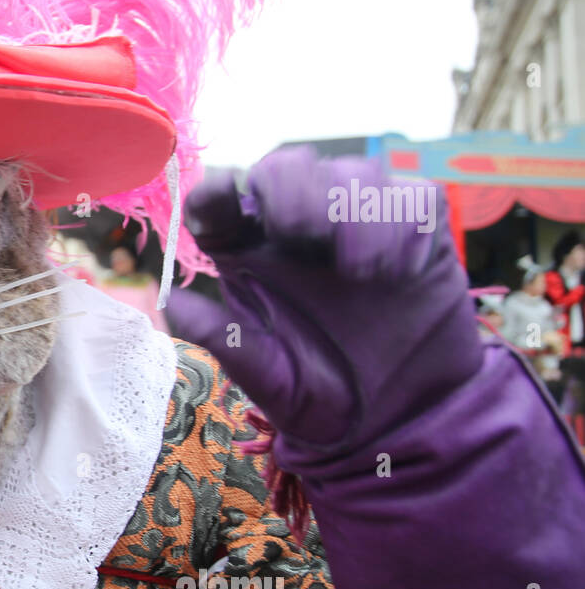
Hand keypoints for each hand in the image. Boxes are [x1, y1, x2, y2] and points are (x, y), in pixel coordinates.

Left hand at [167, 146, 480, 457]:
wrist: (405, 419)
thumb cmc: (325, 397)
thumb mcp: (268, 377)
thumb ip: (223, 338)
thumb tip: (172, 301)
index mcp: (248, 254)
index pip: (219, 202)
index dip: (214, 192)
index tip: (220, 198)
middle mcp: (297, 229)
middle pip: (283, 170)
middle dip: (291, 187)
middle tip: (300, 226)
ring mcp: (356, 222)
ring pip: (348, 174)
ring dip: (350, 211)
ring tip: (360, 272)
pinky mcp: (415, 226)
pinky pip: (408, 197)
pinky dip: (399, 224)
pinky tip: (395, 269)